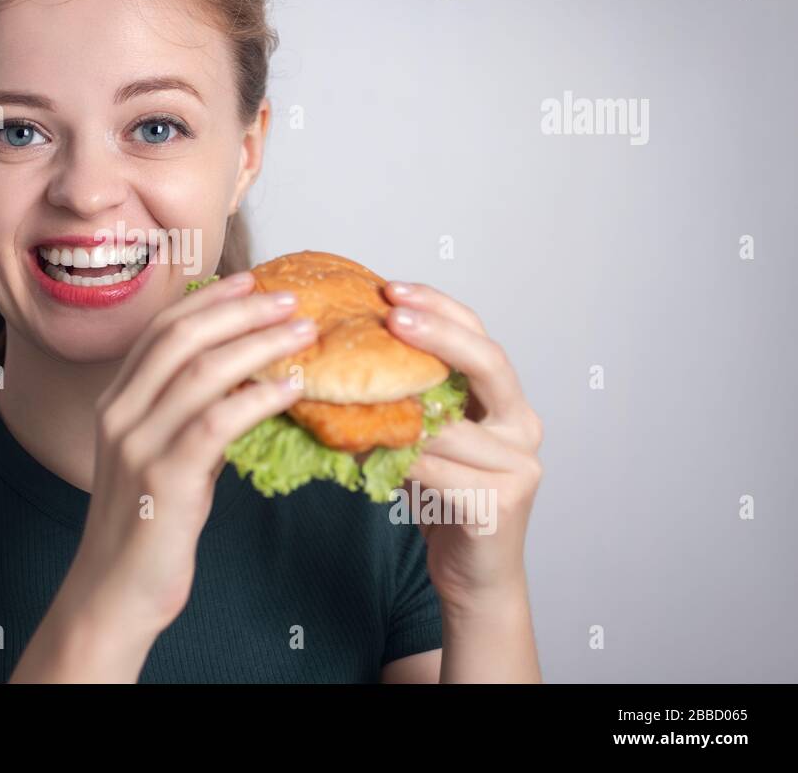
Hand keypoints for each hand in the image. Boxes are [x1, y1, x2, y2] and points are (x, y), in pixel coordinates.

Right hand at [66, 271, 315, 634]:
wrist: (113, 594)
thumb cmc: (146, 528)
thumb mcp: (164, 459)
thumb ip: (193, 420)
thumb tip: (248, 387)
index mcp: (116, 402)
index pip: (161, 330)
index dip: (207, 300)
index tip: (250, 280)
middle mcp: (119, 413)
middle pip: (181, 338)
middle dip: (239, 311)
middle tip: (289, 299)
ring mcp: (137, 445)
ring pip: (201, 372)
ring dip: (259, 345)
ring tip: (304, 334)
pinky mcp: (163, 480)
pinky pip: (216, 423)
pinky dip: (257, 398)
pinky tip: (291, 388)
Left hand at [382, 281, 543, 614]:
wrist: (474, 577)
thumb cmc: (445, 501)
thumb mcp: (428, 440)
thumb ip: (412, 403)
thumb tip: (350, 355)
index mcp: (508, 403)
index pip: (480, 339)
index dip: (440, 310)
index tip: (393, 291)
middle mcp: (522, 427)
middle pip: (487, 363)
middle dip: (438, 333)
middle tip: (390, 314)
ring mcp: (519, 466)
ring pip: (447, 423)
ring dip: (396, 407)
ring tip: (347, 386)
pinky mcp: (499, 504)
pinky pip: (434, 470)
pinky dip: (394, 457)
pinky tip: (360, 448)